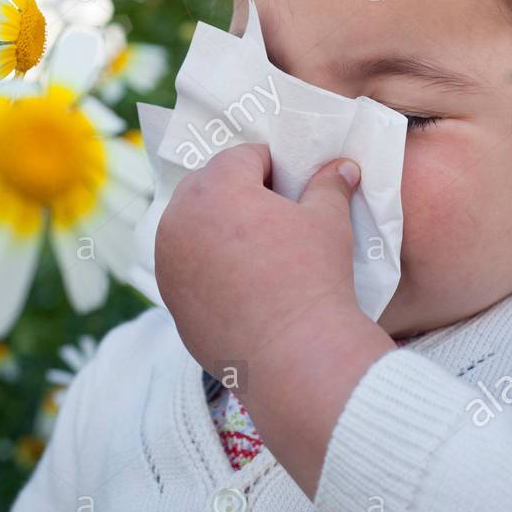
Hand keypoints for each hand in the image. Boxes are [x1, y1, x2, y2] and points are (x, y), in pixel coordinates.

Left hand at [154, 143, 394, 495]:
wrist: (294, 355)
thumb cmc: (312, 279)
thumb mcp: (328, 222)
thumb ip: (329, 186)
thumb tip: (343, 167)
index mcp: (215, 188)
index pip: (243, 157)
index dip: (273, 166)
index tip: (291, 185)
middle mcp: (179, 219)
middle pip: (207, 185)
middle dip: (237, 191)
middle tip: (273, 212)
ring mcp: (167, 262)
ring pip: (189, 226)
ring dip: (216, 227)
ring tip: (254, 247)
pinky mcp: (169, 299)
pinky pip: (185, 266)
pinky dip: (206, 264)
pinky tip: (239, 280)